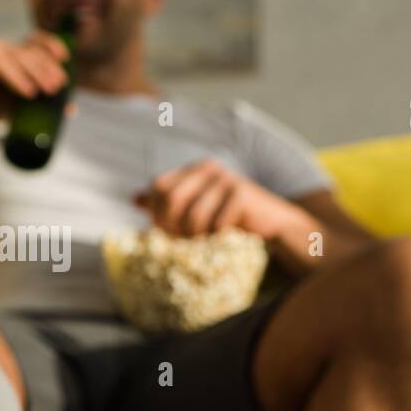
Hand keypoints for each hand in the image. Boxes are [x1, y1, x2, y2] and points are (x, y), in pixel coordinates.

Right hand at [0, 33, 70, 124]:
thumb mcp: (19, 106)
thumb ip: (41, 104)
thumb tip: (72, 109)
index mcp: (14, 55)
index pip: (36, 41)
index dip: (52, 44)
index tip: (65, 58)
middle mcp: (2, 48)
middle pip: (28, 50)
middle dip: (44, 68)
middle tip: (55, 87)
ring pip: (13, 55)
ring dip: (26, 73)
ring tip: (34, 94)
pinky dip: (10, 78)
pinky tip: (22, 91)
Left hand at [133, 158, 302, 239]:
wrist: (275, 226)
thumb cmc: (232, 220)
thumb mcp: (197, 208)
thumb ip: (167, 203)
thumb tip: (135, 198)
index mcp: (195, 170)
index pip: (159, 187)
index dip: (158, 213)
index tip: (168, 232)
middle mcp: (209, 168)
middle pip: (172, 200)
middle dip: (174, 227)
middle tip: (185, 241)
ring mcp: (226, 179)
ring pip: (192, 217)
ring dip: (197, 238)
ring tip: (207, 242)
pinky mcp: (241, 194)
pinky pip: (214, 225)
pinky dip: (217, 239)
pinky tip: (226, 239)